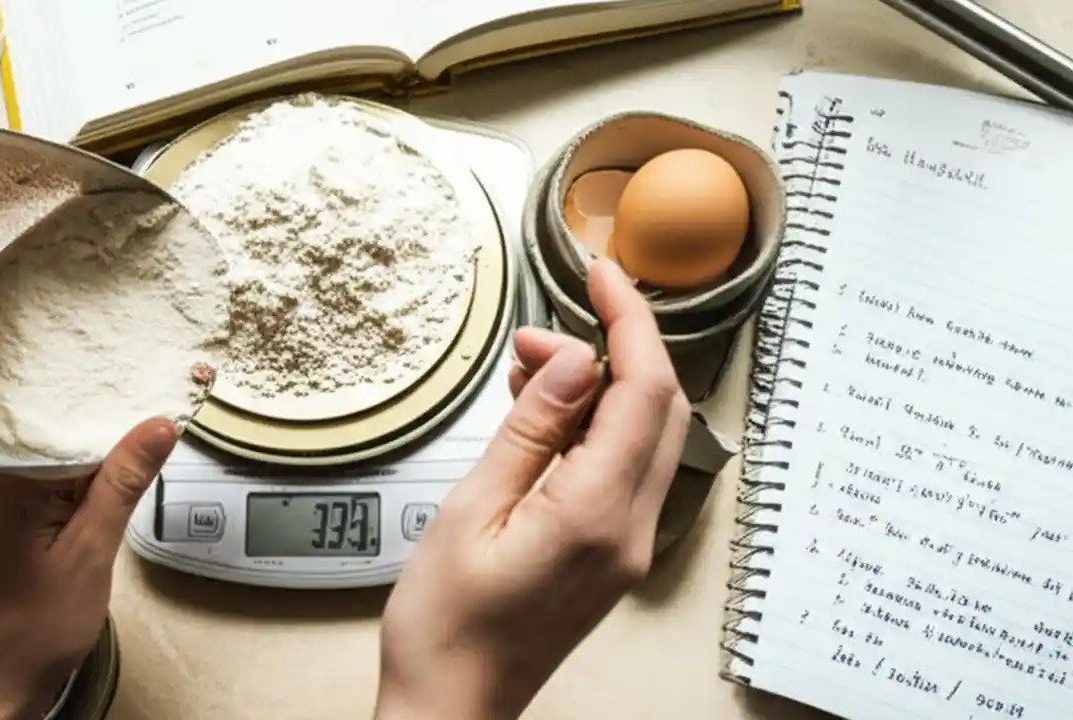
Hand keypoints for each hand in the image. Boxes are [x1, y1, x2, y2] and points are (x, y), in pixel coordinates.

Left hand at [0, 418, 177, 718]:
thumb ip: (123, 484)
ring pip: (84, 457)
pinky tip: (140, 469)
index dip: (119, 395)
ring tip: (169, 422)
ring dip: (123, 447)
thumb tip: (159, 425)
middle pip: (79, 430)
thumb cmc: (31, 626)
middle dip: (126, 416)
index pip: (74, 414)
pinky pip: (81, 484)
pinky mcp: (42, 522)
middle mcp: (20, 480)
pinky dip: (112, 477)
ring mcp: (31, 501)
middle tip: (179, 389)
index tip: (166, 376)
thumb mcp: (90, 549)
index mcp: (21, 477)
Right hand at [374, 260, 690, 719]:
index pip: (642, 391)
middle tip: (543, 332)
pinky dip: (589, 428)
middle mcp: (629, 529)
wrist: (451, 706)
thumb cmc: (446, 626)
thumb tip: (575, 362)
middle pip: (656, 408)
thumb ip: (531, 429)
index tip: (603, 274)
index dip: (630, 320)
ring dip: (597, 389)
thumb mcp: (471, 510)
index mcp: (596, 514)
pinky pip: (619, 469)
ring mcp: (627, 544)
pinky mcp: (611, 552)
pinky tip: (540, 417)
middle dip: (611, 349)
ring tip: (526, 372)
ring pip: (640, 436)